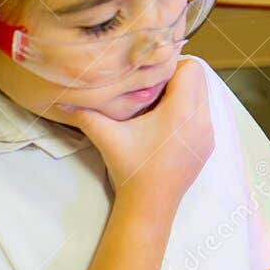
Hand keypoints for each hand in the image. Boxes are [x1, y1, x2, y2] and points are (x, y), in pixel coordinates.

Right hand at [59, 58, 214, 204]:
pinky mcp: (208, 143)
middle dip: (177, 76)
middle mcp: (201, 120)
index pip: (192, 68)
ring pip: (203, 95)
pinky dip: (188, 109)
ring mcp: (208, 133)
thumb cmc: (131, 169)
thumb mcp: (107, 136)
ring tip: (156, 103)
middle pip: (200, 79)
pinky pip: (204, 113)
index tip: (149, 74)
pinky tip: (165, 121)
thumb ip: (85, 112)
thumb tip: (61, 97)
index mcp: (181, 113)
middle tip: (150, 85)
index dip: (171, 65)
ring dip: (183, 93)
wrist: (150, 204)